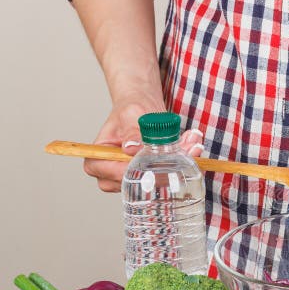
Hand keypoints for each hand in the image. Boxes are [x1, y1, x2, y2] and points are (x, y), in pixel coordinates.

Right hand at [84, 92, 203, 191]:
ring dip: (178, 163)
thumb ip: (131, 131)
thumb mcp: (130, 115)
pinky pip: (167, 175)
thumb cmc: (129, 111)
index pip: (113, 173)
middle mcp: (111, 174)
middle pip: (137, 180)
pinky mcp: (149, 176)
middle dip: (164, 166)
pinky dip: (182, 161)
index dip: (135, 169)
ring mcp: (131, 178)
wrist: (141, 109)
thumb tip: (131, 148)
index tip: (156, 159)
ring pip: (156, 179)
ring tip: (192, 144)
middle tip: (187, 148)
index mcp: (96, 160)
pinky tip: (192, 147)